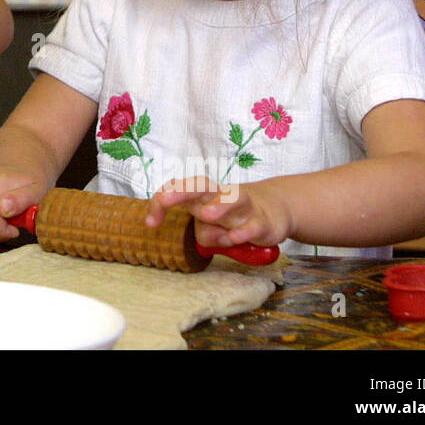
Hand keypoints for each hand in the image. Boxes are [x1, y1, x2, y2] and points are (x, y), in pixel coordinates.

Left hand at [144, 176, 293, 248]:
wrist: (274, 209)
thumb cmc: (233, 216)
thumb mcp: (212, 227)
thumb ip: (204, 232)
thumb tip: (204, 235)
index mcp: (203, 195)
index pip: (179, 190)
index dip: (161, 202)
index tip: (150, 224)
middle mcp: (221, 196)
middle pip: (201, 186)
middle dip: (182, 191)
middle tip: (166, 200)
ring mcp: (244, 207)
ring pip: (233, 199)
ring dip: (219, 206)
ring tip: (206, 215)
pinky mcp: (263, 222)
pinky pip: (252, 225)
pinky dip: (243, 232)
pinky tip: (235, 237)